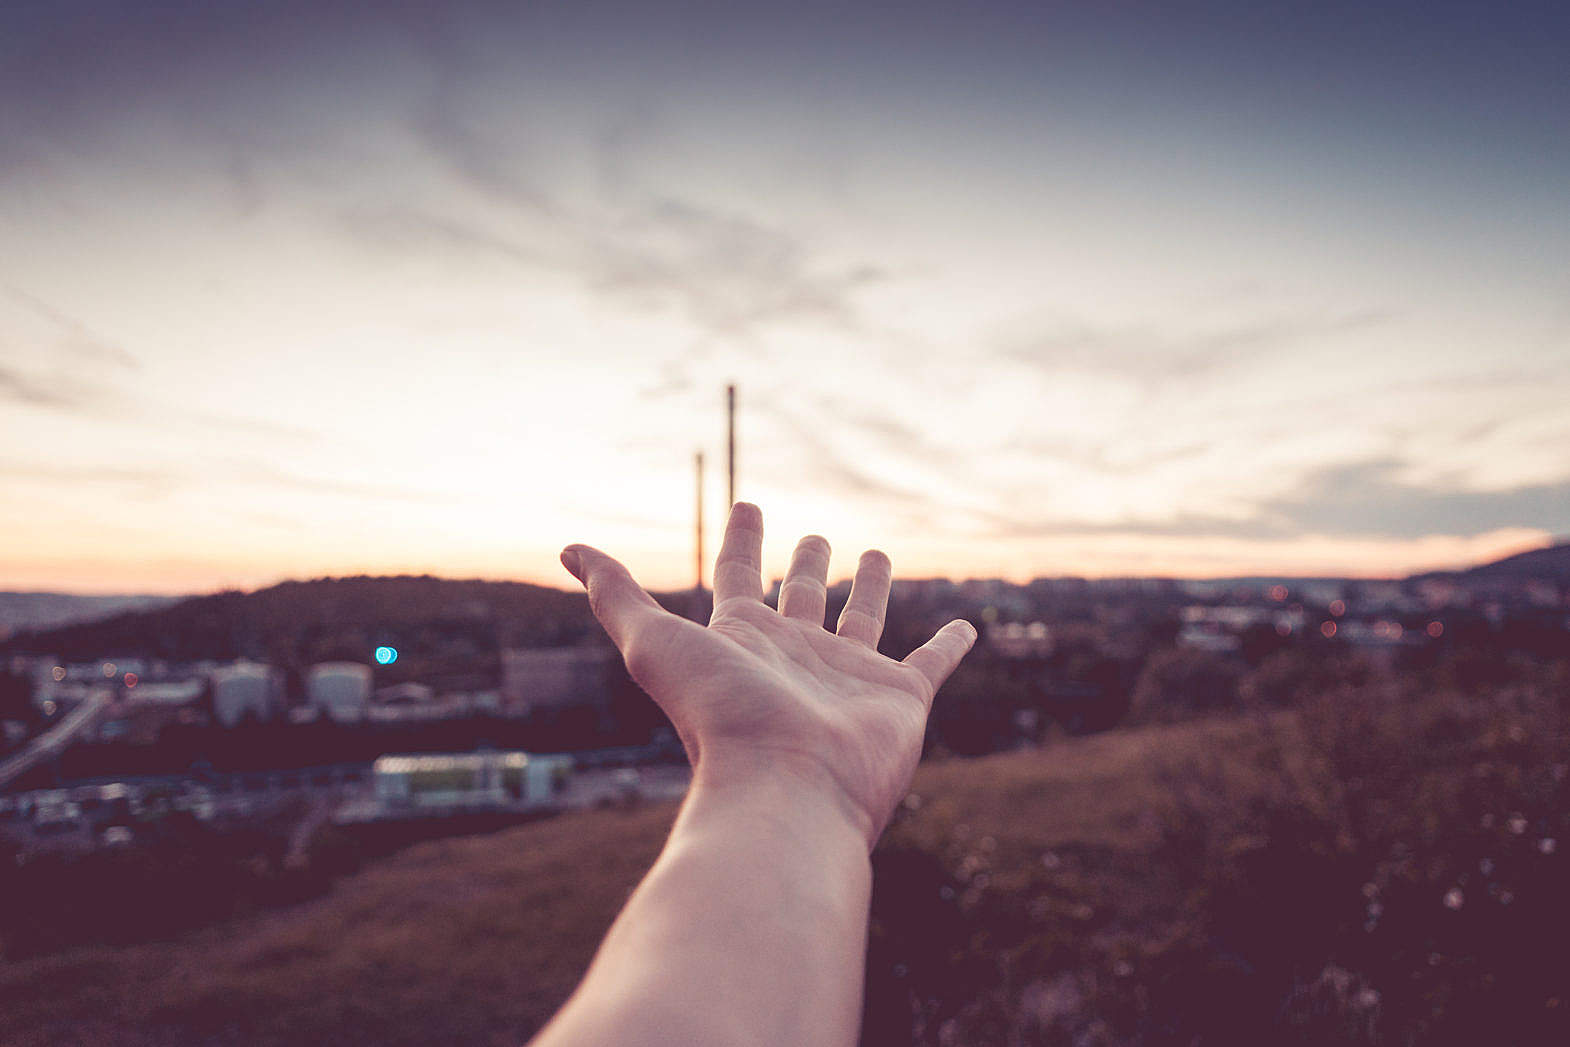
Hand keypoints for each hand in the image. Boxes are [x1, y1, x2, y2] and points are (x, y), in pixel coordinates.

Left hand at [561, 502, 976, 848]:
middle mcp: (795, 656)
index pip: (740, 575)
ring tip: (876, 554)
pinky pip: (930, 664)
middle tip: (816, 534)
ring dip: (869, 589)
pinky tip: (963, 626)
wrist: (784, 790)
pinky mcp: (899, 701)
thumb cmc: (718, 719)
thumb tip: (570, 550)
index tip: (751, 504)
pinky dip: (949, 645)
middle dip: (808, 564)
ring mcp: (848, 679)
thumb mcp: (654, 645)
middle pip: (802, 597)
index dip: (744, 538)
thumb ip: (616, 597)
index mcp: (743, 639)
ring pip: (862, 621)